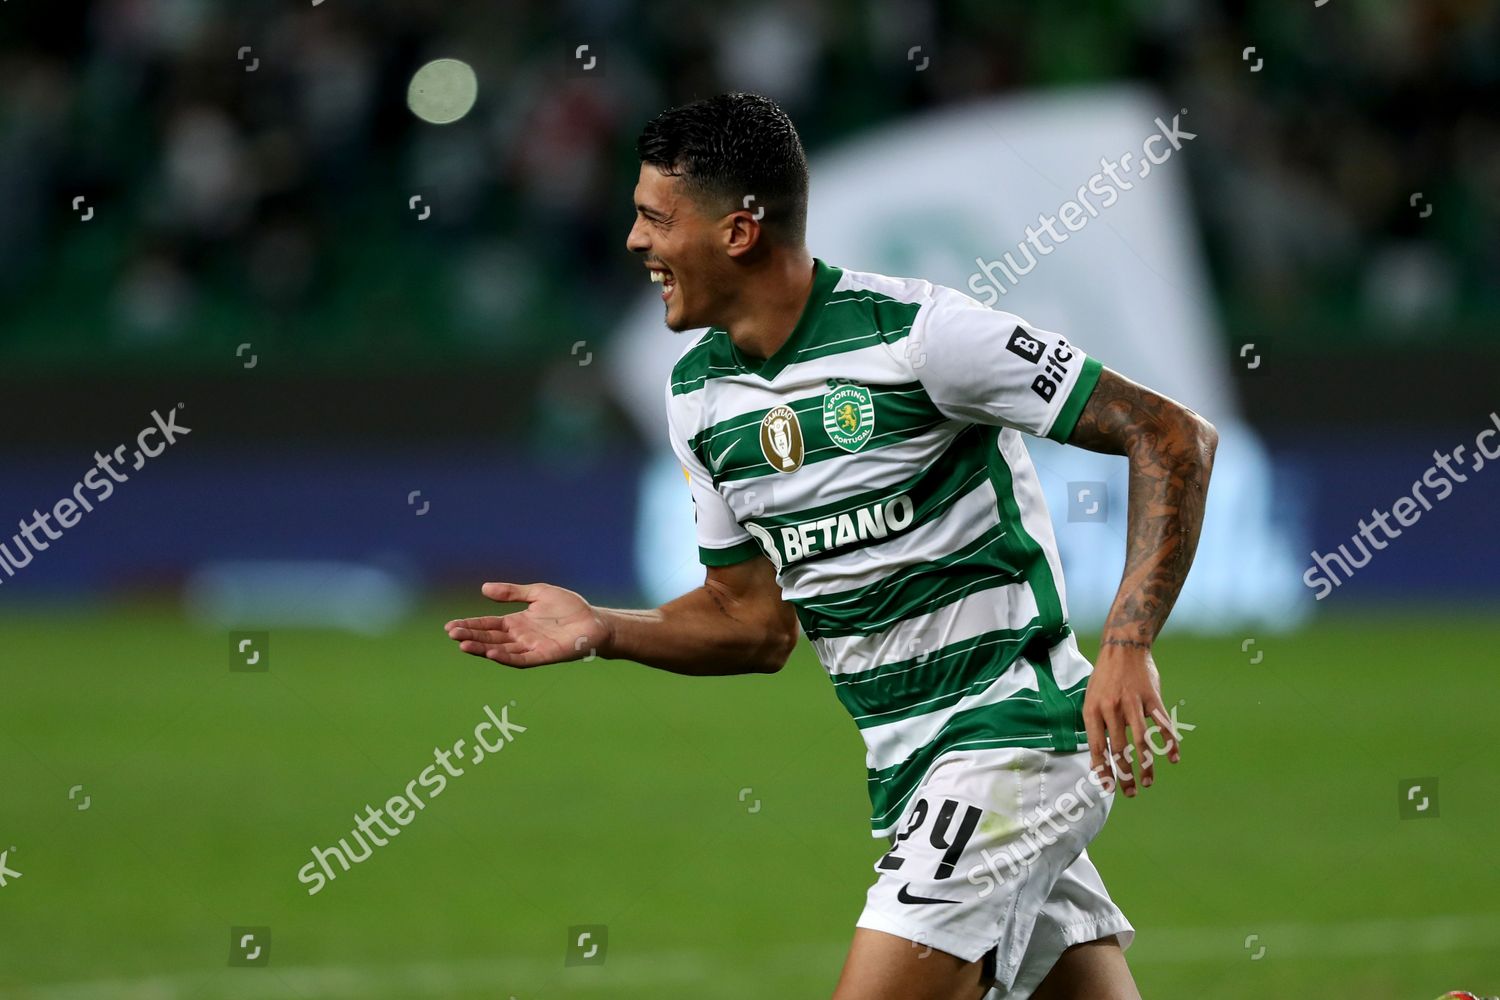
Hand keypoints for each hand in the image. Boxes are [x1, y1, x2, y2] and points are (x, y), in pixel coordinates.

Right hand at [444, 582, 608, 667]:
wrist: (595, 621)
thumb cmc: (569, 607)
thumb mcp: (537, 593)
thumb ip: (512, 593)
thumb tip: (483, 588)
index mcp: (517, 622)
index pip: (488, 624)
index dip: (470, 625)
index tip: (450, 625)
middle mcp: (520, 637)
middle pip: (490, 637)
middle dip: (470, 636)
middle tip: (451, 633)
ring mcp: (530, 648)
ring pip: (500, 650)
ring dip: (482, 648)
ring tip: (463, 645)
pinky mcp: (543, 656)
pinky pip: (520, 659)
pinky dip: (505, 657)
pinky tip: (490, 653)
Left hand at [1082, 642, 1180, 797]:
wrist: (1123, 648)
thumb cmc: (1104, 678)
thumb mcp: (1090, 699)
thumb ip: (1095, 726)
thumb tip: (1097, 759)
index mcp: (1093, 710)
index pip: (1097, 747)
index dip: (1103, 769)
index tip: (1108, 787)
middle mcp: (1112, 708)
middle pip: (1119, 750)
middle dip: (1124, 775)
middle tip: (1130, 793)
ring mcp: (1133, 703)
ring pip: (1141, 742)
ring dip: (1145, 766)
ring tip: (1148, 782)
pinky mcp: (1152, 698)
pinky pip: (1162, 724)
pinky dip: (1170, 742)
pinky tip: (1173, 758)